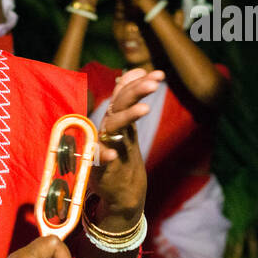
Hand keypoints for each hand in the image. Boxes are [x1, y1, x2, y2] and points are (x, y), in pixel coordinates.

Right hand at [91, 67, 163, 214]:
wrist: (115, 186)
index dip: (139, 82)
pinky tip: (111, 155)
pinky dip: (103, 156)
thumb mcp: (124, 121)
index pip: (125, 93)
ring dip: (128, 116)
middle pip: (121, 104)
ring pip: (113, 126)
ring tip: (146, 108)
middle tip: (155, 83)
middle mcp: (108, 126)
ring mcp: (103, 145)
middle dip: (136, 91)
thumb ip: (128, 97)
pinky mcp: (98, 166)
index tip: (158, 74)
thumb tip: (137, 71)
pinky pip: (99, 159)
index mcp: (115, 116)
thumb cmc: (117, 148)